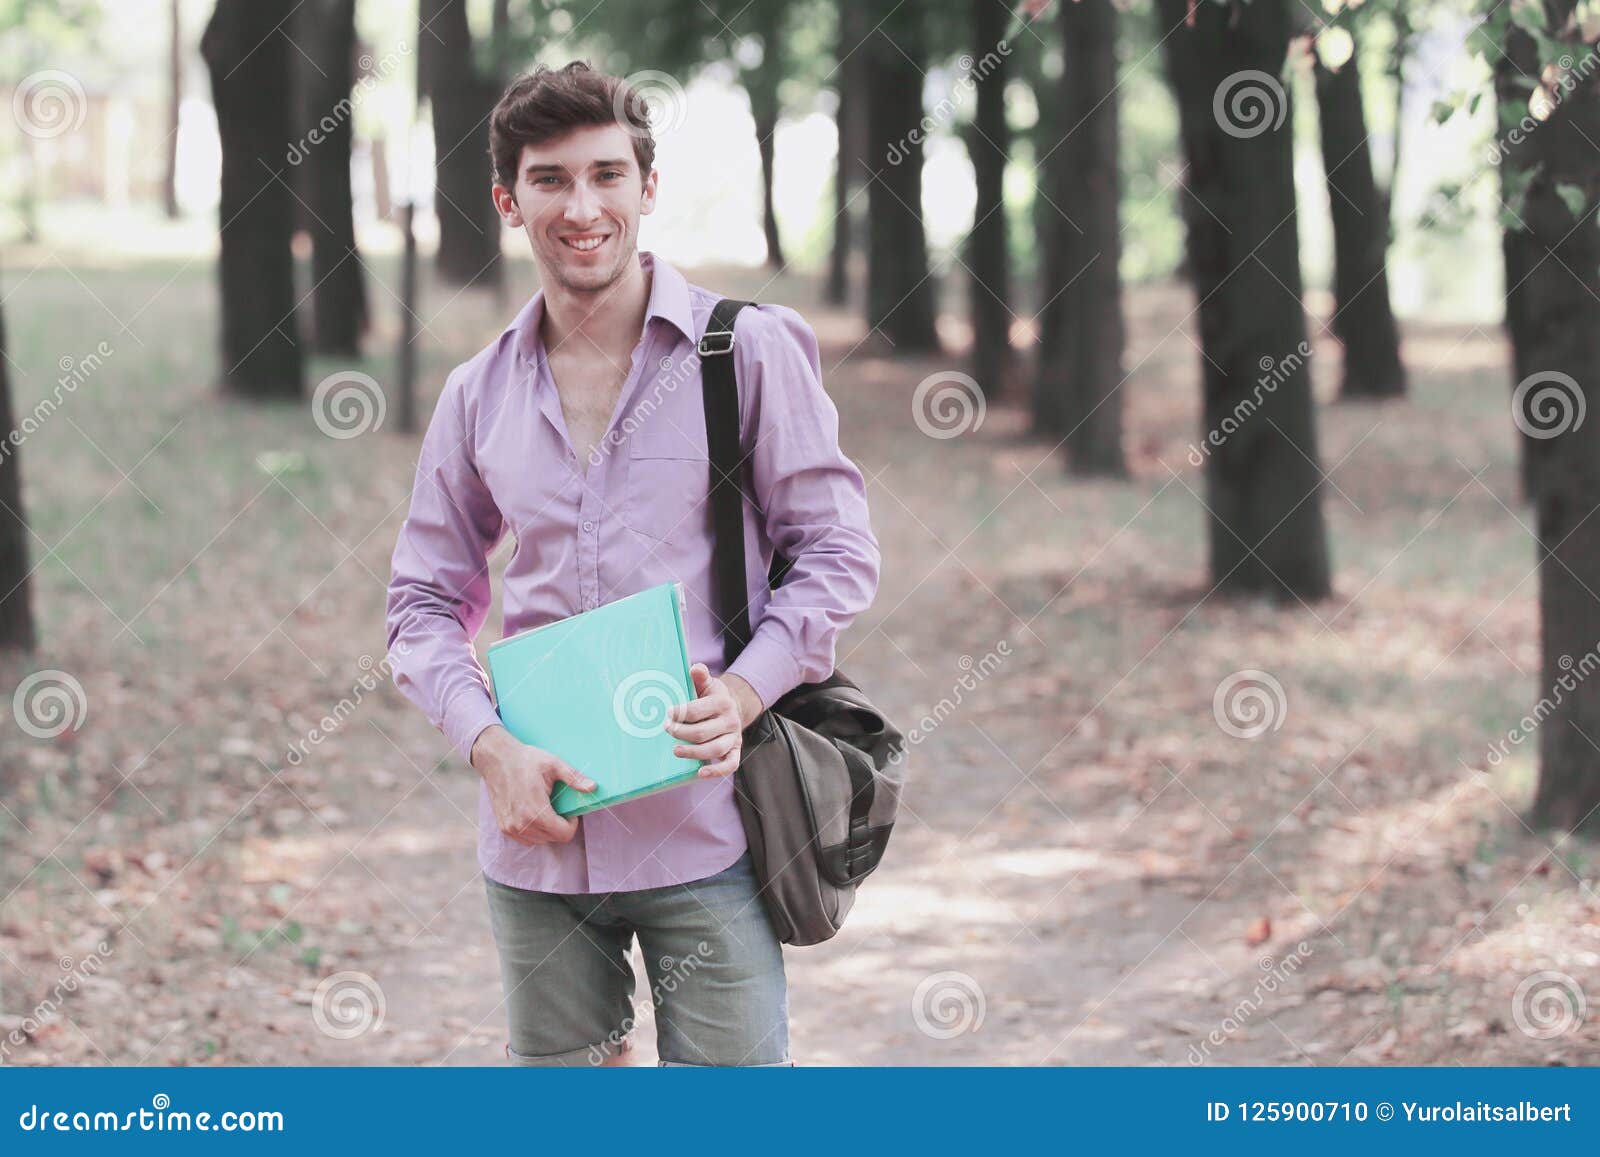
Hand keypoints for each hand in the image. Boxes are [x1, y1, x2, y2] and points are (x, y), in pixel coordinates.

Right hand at [470, 725, 593, 844]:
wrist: (497, 759)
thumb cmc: (526, 760)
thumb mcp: (553, 764)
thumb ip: (574, 778)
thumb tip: (593, 787)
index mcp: (535, 810)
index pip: (564, 834)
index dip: (572, 824)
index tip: (570, 812)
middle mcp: (521, 824)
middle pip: (554, 838)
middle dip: (561, 826)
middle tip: (558, 808)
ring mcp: (511, 828)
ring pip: (540, 840)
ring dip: (548, 830)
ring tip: (545, 809)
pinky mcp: (504, 828)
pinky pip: (527, 839)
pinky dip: (534, 831)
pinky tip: (534, 814)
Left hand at [666, 664, 761, 778]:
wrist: (732, 708)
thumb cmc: (712, 696)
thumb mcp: (707, 684)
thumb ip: (700, 676)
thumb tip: (695, 668)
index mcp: (723, 702)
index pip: (698, 710)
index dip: (680, 713)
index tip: (667, 713)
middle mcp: (731, 721)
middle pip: (703, 732)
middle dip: (681, 733)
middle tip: (666, 730)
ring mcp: (734, 737)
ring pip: (715, 749)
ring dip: (693, 752)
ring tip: (676, 750)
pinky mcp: (735, 751)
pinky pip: (730, 764)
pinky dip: (716, 771)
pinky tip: (700, 773)